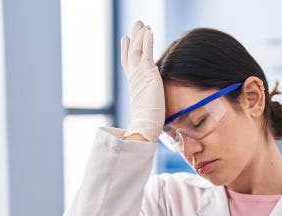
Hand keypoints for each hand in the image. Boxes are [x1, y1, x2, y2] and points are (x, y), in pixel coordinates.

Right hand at [121, 21, 164, 142]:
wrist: (146, 125)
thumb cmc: (149, 123)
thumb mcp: (149, 107)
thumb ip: (151, 100)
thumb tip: (155, 108)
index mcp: (135, 84)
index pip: (129, 63)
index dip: (127, 50)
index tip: (126, 39)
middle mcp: (134, 77)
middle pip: (131, 52)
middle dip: (134, 37)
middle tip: (137, 25)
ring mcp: (139, 74)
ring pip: (137, 49)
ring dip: (140, 35)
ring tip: (143, 24)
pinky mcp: (148, 73)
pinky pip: (146, 52)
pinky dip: (147, 40)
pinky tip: (149, 31)